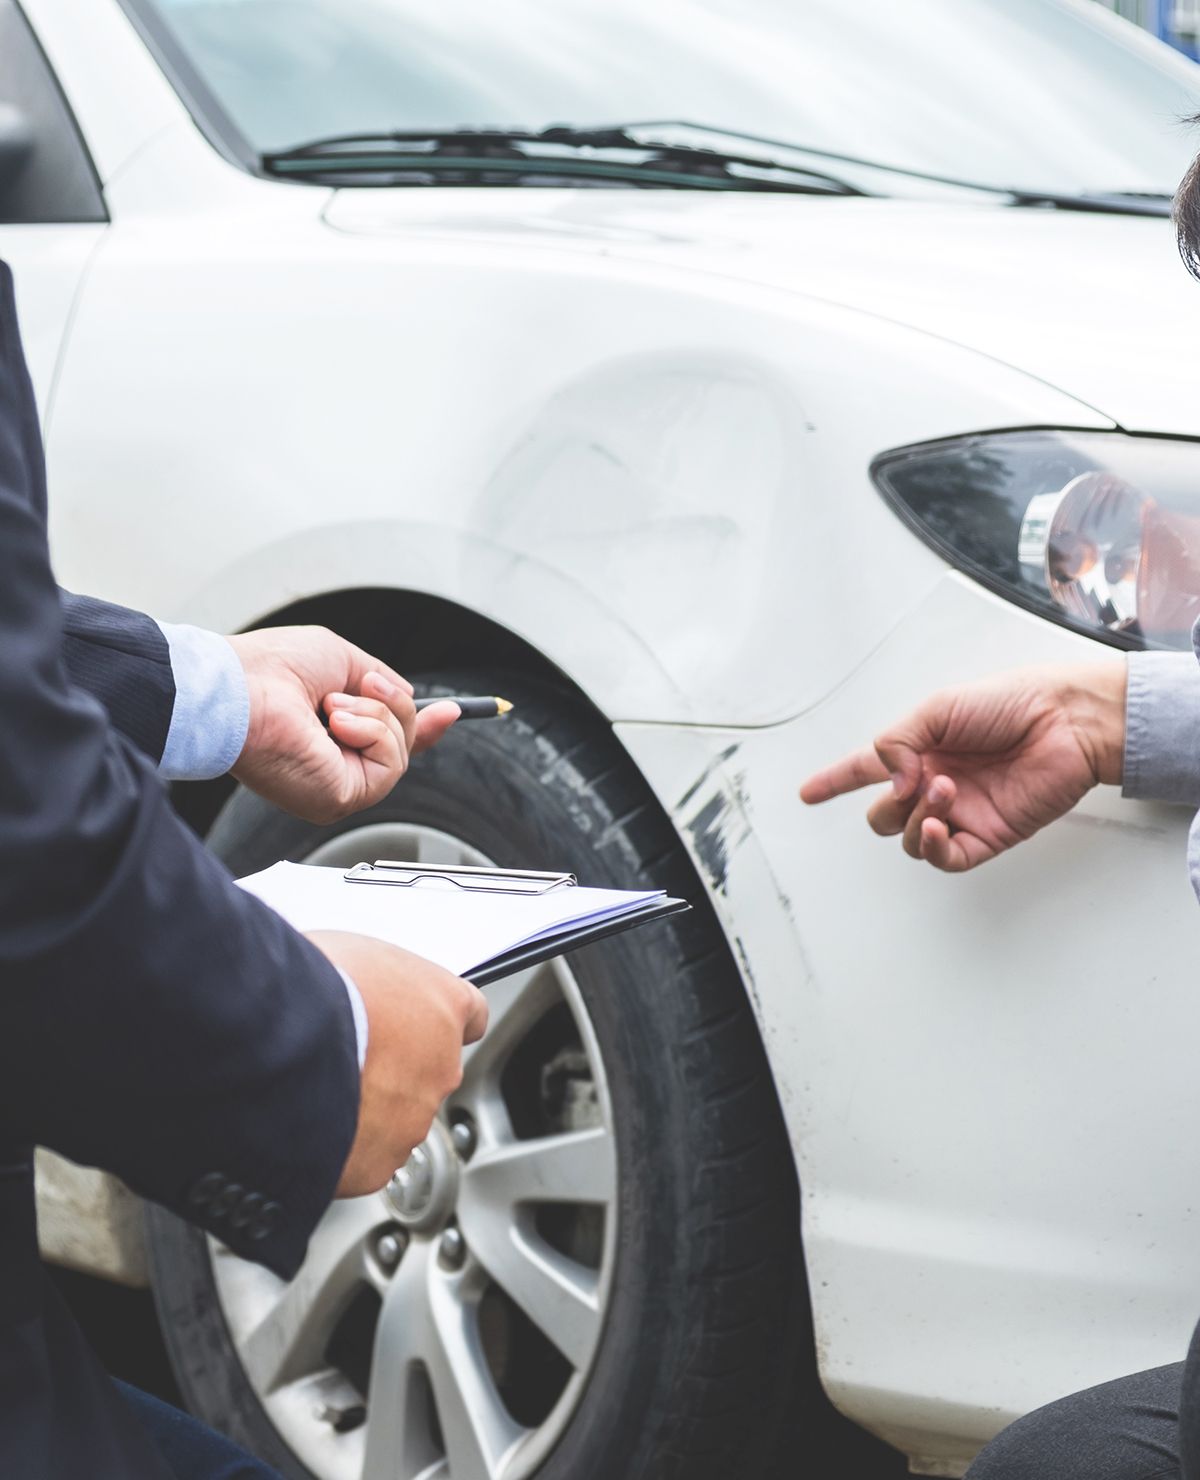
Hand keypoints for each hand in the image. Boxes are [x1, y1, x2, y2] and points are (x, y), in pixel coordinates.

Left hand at [227, 626, 459, 823]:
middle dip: (398, 708)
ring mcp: (339, 785)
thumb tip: (412, 699)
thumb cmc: (271, 668)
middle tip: (366, 685)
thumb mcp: (343, 661)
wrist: (240, 690)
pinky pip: (391, 764)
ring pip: (401, 751)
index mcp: (328, 736)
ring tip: (331, 705)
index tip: (449, 712)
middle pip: (403, 744)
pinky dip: (372, 732)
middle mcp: (333, 765)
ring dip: (376, 715)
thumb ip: (380, 683)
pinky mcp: (342, 797)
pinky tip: (337, 723)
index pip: (386, 742)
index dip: (421, 727)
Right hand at [306, 931, 488, 1196]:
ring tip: (318, 1091)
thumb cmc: (312, 987)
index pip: (470, 1015)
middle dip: (394, 1070)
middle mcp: (441, 1068)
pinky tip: (308, 1127)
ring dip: (366, 1110)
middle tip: (347, 1057)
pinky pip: (363, 1158)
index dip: (439, 1021)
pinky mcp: (378, 1164)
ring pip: (396, 1119)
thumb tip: (360, 984)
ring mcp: (412, 1120)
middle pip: (428, 1073)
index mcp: (443, 1007)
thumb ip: (376, 979)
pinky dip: (341, 1148)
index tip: (423, 1026)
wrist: (277, 1044)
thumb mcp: (353, 953)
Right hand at [799, 660, 1126, 871]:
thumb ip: (896, 742)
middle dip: (887, 804)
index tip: (807, 792)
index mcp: (919, 749)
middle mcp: (934, 783)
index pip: (865, 769)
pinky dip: (930, 846)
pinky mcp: (986, 836)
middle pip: (883, 815)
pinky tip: (936, 824)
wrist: (1066, 722)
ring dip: (914, 817)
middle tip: (916, 781)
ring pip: (907, 838)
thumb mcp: (937, 707)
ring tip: (944, 790)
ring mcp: (959, 813)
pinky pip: (942, 858)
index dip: (833, 781)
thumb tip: (891, 783)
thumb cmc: (1013, 703)